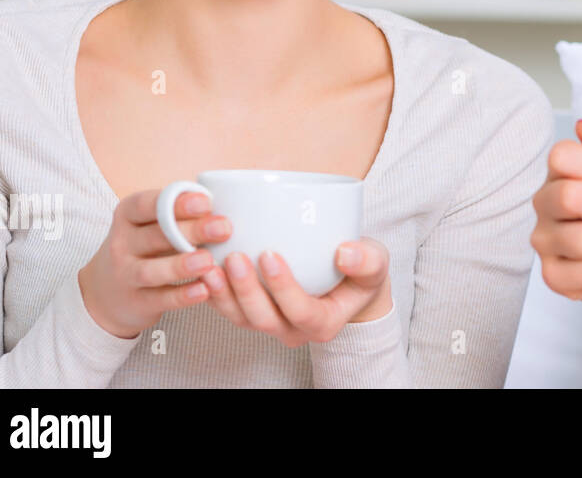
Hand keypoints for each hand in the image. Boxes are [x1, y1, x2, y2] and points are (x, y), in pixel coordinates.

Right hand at [78, 189, 225, 338]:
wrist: (106, 291)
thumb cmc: (144, 246)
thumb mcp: (151, 223)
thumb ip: (179, 212)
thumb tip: (229, 201)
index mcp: (128, 215)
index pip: (147, 204)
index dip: (176, 203)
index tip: (206, 202)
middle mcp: (122, 243)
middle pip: (155, 235)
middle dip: (191, 230)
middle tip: (224, 227)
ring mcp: (125, 275)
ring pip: (151, 270)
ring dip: (181, 266)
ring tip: (208, 260)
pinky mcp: (136, 302)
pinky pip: (160, 299)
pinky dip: (181, 296)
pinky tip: (204, 290)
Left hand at [201, 237, 392, 347]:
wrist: (349, 280)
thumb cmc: (361, 271)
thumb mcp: (377, 263)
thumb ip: (367, 260)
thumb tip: (345, 253)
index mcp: (324, 322)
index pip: (301, 311)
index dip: (283, 287)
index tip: (270, 254)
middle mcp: (294, 330)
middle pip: (264, 319)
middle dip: (245, 290)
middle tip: (234, 257)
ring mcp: (271, 323)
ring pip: (240, 317)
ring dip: (222, 294)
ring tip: (209, 265)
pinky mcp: (254, 311)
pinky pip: (230, 308)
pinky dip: (214, 290)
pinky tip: (204, 266)